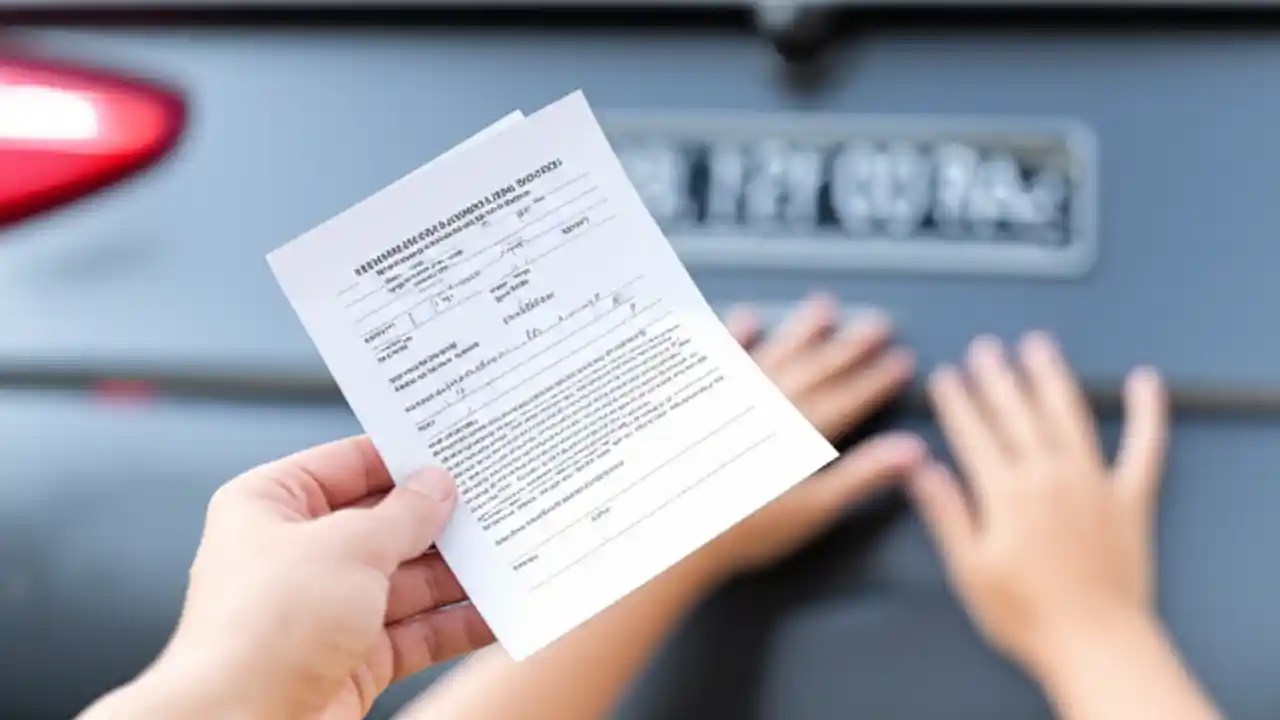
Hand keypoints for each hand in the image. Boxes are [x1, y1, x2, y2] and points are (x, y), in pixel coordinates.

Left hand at [83, 437, 493, 719]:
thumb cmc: (266, 627)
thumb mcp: (348, 547)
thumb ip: (404, 514)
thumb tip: (438, 486)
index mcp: (271, 505)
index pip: (349, 464)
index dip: (405, 456)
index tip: (458, 448)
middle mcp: (297, 555)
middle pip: (387, 524)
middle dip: (442, 520)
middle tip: (498, 501)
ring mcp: (327, 610)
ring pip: (408, 580)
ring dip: (458, 573)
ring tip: (511, 552)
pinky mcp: (353, 659)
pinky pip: (416, 632)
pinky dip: (456, 623)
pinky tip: (497, 609)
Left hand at [705, 294, 925, 576]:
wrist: (668, 526)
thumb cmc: (740, 528)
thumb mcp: (813, 510)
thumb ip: (864, 476)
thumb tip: (911, 451)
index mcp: (801, 431)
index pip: (851, 397)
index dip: (879, 378)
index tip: (902, 360)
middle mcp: (769, 402)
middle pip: (818, 365)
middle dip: (851, 344)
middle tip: (878, 322)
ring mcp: (731, 393)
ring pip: (775, 350)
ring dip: (802, 329)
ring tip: (823, 306)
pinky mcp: (697, 396)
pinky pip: (719, 354)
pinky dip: (736, 335)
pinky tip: (748, 319)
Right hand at [909, 332, 1167, 677]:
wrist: (1096, 645)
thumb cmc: (1029, 616)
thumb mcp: (969, 568)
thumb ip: (945, 511)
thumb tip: (919, 466)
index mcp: (1006, 492)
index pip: (973, 432)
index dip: (956, 401)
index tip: (945, 376)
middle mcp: (1050, 476)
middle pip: (1016, 412)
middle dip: (996, 376)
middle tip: (984, 348)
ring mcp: (1092, 482)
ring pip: (1067, 414)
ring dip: (1050, 376)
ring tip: (1037, 346)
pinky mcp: (1129, 498)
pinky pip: (1144, 446)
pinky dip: (1148, 412)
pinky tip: (1145, 384)